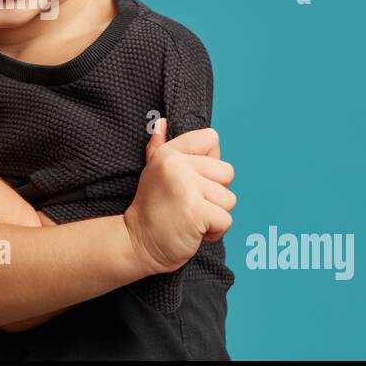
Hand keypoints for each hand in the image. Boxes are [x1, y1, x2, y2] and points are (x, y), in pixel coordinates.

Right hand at [123, 118, 236, 275]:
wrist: (137, 243)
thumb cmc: (151, 208)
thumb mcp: (152, 171)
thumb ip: (160, 146)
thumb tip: (162, 122)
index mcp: (169, 153)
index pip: (211, 139)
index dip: (209, 163)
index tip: (192, 180)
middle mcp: (177, 165)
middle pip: (227, 172)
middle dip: (215, 194)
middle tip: (190, 204)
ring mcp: (186, 187)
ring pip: (229, 199)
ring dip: (215, 215)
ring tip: (191, 218)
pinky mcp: (196, 211)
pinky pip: (226, 219)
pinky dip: (215, 231)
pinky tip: (194, 231)